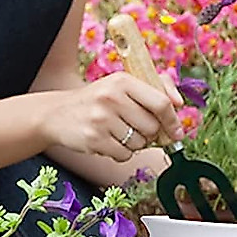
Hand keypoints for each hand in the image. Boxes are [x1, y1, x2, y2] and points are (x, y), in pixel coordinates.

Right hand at [52, 72, 184, 159]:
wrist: (57, 114)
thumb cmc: (97, 100)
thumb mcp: (121, 85)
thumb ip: (155, 87)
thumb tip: (179, 103)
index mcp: (123, 80)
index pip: (161, 103)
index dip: (173, 120)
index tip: (177, 132)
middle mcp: (112, 97)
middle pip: (152, 127)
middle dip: (150, 134)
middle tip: (137, 129)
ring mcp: (101, 119)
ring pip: (139, 143)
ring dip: (134, 144)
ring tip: (118, 132)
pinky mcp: (94, 139)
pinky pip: (124, 155)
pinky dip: (121, 153)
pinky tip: (108, 141)